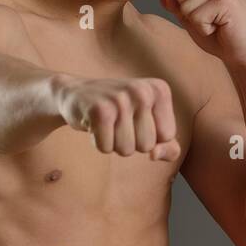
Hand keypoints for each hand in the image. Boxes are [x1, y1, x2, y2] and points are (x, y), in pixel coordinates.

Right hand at [56, 75, 179, 160]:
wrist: (76, 94)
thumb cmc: (118, 112)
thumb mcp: (149, 124)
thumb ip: (168, 147)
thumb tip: (155, 155)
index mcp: (159, 90)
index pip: (167, 136)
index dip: (150, 135)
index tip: (135, 118)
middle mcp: (142, 91)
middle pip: (147, 146)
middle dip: (131, 141)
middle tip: (117, 121)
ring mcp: (120, 99)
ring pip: (126, 150)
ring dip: (114, 143)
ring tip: (107, 123)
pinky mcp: (99, 111)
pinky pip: (106, 148)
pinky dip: (99, 143)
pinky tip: (94, 125)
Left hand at [160, 0, 245, 68]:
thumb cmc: (221, 37)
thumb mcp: (193, 18)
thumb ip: (178, 5)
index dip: (187, 8)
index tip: (209, 16)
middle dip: (191, 16)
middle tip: (214, 23)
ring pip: (185, 6)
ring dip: (198, 24)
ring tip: (218, 26)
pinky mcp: (226, 0)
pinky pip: (195, 17)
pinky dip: (203, 30)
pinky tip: (222, 29)